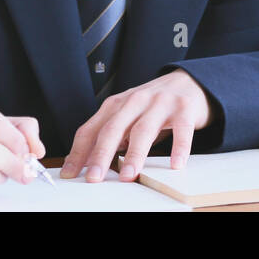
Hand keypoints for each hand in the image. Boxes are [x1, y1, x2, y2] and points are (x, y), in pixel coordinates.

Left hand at [61, 70, 210, 183]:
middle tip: (94, 177)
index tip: (70, 173)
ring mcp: (160, 103)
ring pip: (143, 130)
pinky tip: (175, 164)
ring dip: (135, 155)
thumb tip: (88, 163)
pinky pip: (181, 130)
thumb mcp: (128, 114)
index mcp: (116, 104)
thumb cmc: (154, 103)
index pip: (91, 129)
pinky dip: (178, 148)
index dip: (78, 152)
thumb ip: (111, 135)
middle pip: (114, 128)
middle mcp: (135, 100)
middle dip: (101, 154)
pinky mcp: (184, 108)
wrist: (188, 81)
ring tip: (129, 176)